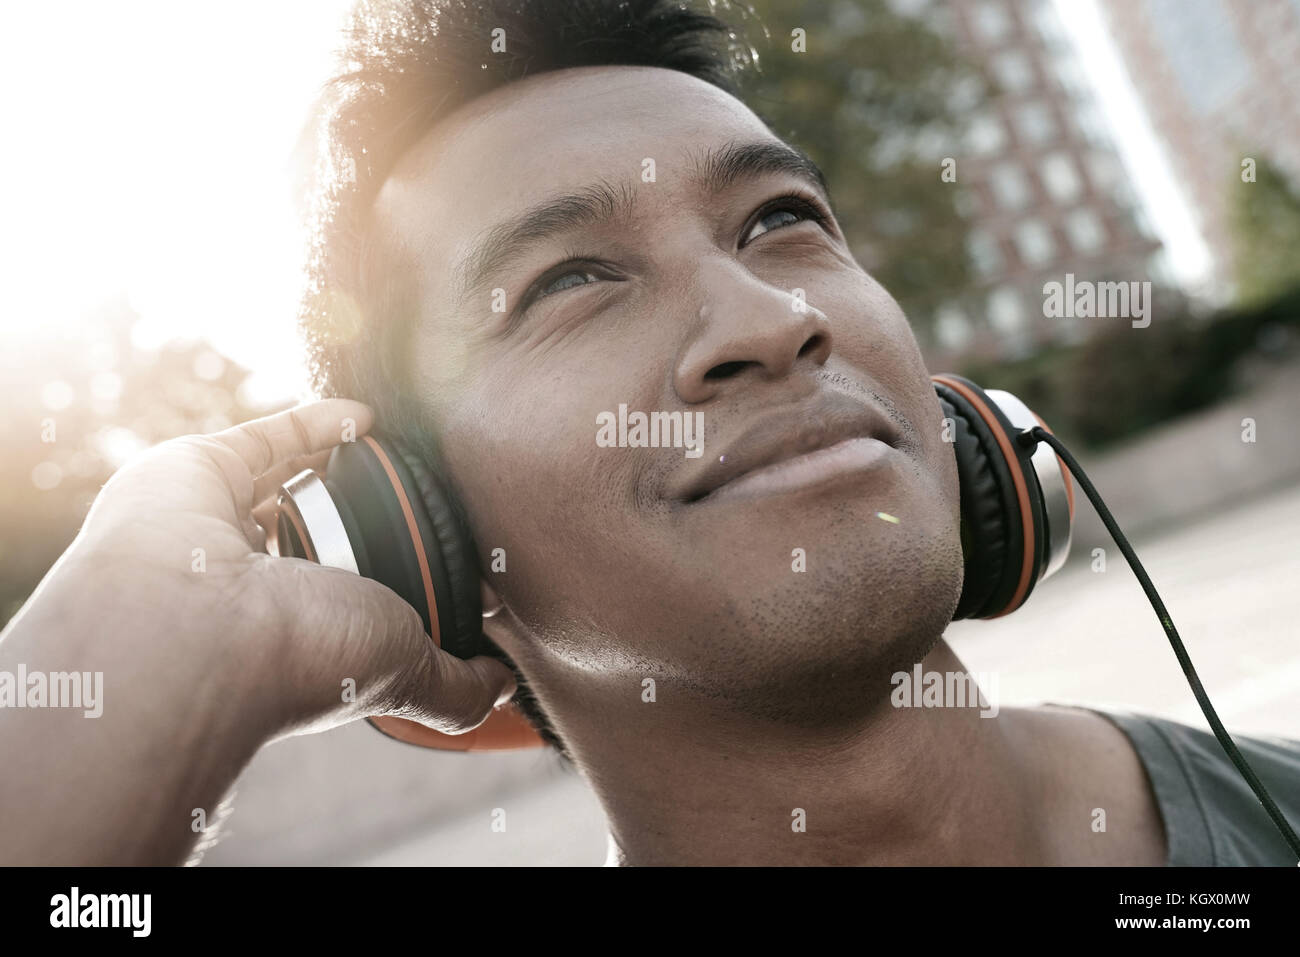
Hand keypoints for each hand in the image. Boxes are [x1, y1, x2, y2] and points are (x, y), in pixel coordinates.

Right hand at [66, 398, 517, 738]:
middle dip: (365, 515)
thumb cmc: (295, 656)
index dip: (399, 577)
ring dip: (336, 464)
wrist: (191, 624)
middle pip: (319, 538)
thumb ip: (457, 687)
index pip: (351, 601)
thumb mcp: (406, 671)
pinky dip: (312, 422)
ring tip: (395, 446)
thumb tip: (505, 687)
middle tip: (426, 489)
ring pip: (285, 484)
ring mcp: (223, 527)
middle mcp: (255, 585)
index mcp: (297, 633)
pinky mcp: (199, 472)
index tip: (455, 554)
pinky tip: (366, 418)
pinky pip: (261, 438)